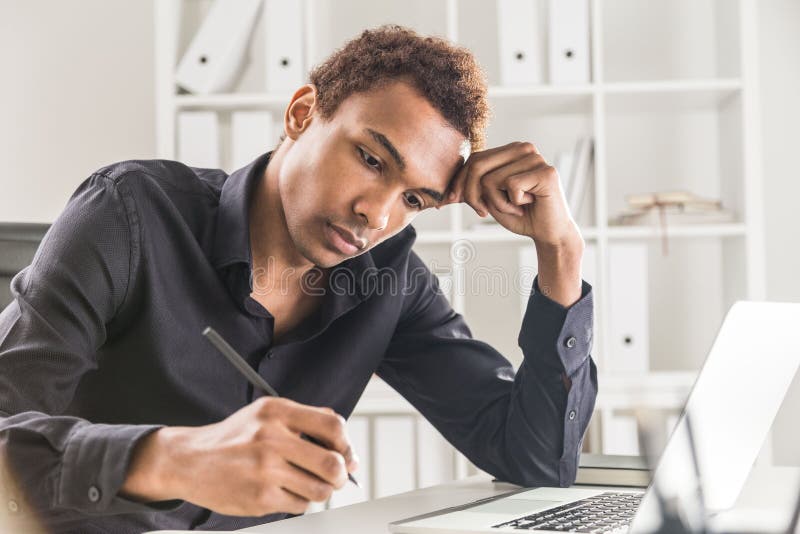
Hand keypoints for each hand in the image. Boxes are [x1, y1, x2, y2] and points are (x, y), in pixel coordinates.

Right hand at [121, 397, 357, 515]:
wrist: (190, 460)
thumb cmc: (235, 438)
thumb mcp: (266, 414)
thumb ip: (307, 421)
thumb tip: (347, 451)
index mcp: (277, 411)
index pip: (333, 425)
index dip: (346, 444)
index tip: (345, 454)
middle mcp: (272, 437)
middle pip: (332, 463)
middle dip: (341, 475)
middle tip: (336, 477)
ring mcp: (265, 469)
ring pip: (320, 490)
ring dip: (320, 491)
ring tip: (305, 484)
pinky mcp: (260, 497)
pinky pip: (300, 505)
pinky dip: (299, 502)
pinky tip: (283, 491)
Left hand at [443, 141, 583, 305]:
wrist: (548, 233)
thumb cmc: (520, 215)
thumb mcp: (489, 199)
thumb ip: (472, 187)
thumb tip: (446, 187)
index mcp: (510, 151)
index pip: (474, 159)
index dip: (459, 181)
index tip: (452, 200)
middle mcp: (523, 149)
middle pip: (477, 165)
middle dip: (472, 194)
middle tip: (483, 212)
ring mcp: (535, 158)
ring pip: (491, 179)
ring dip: (497, 203)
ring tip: (515, 206)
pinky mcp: (546, 172)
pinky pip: (510, 185)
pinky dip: (512, 203)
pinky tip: (527, 204)